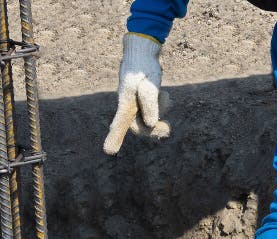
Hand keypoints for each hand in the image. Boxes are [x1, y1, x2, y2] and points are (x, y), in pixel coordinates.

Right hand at [104, 33, 170, 154]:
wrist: (143, 49)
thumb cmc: (145, 65)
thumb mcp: (149, 83)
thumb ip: (150, 102)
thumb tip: (151, 123)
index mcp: (126, 101)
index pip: (120, 123)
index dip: (115, 137)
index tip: (109, 151)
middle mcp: (128, 104)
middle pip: (139, 126)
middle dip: (154, 128)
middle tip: (167, 130)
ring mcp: (135, 102)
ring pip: (148, 118)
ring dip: (160, 112)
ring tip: (165, 96)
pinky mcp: (143, 99)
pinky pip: (152, 110)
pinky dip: (161, 105)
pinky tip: (164, 95)